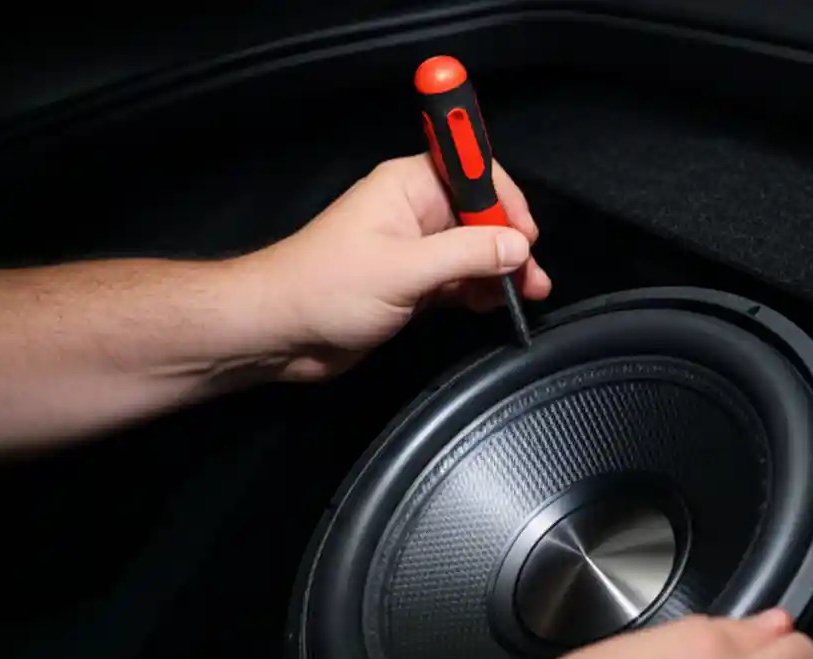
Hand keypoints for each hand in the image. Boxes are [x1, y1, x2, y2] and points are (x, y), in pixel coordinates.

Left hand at [236, 154, 549, 379]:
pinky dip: (479, 290)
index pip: (473, 171)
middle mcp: (415, 211)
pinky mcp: (412, 284)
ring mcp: (415, 249)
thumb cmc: (326, 288)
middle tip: (533, 277)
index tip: (526, 231)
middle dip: (510, 243)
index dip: (504, 198)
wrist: (280, 332)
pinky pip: (459, 279)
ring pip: (474, 251)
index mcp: (408, 186)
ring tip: (525, 295)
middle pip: (480, 215)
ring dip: (501, 271)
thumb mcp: (404, 270)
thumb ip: (465, 255)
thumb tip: (517, 247)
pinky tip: (495, 304)